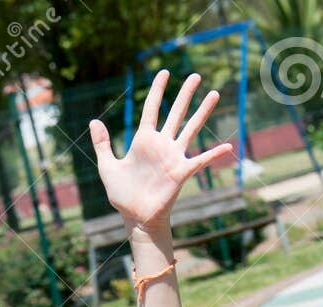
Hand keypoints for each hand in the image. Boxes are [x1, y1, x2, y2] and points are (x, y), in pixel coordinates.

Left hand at [89, 70, 234, 232]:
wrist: (136, 218)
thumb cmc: (122, 195)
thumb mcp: (107, 167)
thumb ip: (102, 144)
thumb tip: (94, 121)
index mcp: (144, 140)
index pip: (152, 109)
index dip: (157, 90)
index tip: (164, 72)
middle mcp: (161, 145)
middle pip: (176, 113)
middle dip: (186, 93)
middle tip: (196, 75)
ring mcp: (173, 157)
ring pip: (191, 129)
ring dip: (203, 112)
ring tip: (215, 94)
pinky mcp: (181, 173)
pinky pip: (201, 160)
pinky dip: (214, 154)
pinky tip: (228, 146)